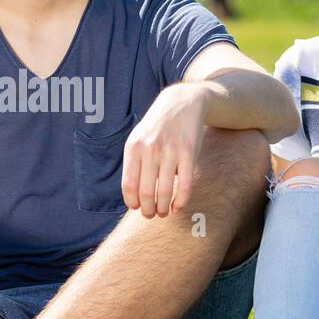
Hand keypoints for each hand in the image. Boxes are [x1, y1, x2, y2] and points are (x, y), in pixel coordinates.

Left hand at [121, 82, 207, 216]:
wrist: (182, 103)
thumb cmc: (156, 127)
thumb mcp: (138, 139)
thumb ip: (133, 164)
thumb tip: (132, 196)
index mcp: (134, 147)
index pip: (128, 185)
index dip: (132, 202)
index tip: (136, 207)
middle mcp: (150, 150)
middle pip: (145, 192)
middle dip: (148, 210)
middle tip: (150, 215)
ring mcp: (170, 152)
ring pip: (164, 192)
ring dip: (163, 209)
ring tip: (163, 213)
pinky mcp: (189, 154)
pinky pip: (185, 186)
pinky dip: (180, 202)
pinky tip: (177, 206)